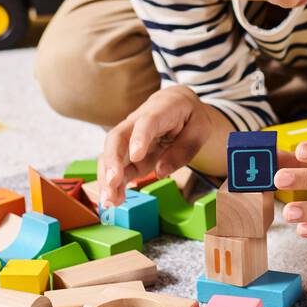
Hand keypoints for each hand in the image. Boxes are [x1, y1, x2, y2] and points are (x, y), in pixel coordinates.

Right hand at [99, 87, 213, 206]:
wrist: (176, 105)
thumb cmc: (190, 116)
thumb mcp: (199, 129)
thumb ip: (183, 150)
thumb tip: (160, 172)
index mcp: (161, 110)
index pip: (147, 122)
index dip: (140, 138)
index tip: (136, 156)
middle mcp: (137, 122)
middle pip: (117, 138)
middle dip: (112, 161)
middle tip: (112, 183)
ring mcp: (129, 138)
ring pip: (111, 155)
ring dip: (107, 179)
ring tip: (110, 201)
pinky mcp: (127, 154)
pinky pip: (115, 168)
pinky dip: (112, 185)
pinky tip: (113, 200)